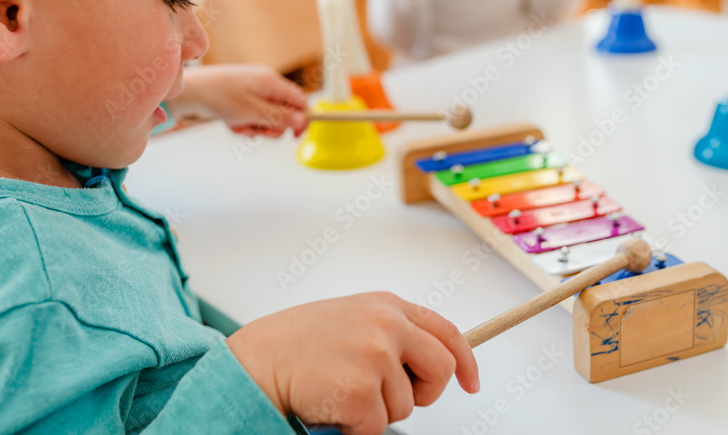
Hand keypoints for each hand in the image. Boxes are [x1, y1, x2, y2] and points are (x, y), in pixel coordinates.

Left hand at [172, 64, 307, 136]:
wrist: (190, 90)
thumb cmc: (219, 97)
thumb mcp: (253, 112)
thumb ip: (280, 117)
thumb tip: (303, 120)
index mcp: (272, 82)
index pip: (300, 101)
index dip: (301, 120)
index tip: (294, 136)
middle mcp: (266, 83)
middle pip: (284, 111)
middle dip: (272, 126)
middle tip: (257, 131)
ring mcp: (254, 90)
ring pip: (267, 116)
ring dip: (256, 126)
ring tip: (239, 124)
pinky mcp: (243, 97)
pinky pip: (252, 115)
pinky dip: (244, 123)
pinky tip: (231, 122)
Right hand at [227, 292, 479, 434]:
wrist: (256, 362)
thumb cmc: (295, 345)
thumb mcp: (351, 320)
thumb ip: (389, 331)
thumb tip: (424, 360)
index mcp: (385, 305)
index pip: (446, 331)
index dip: (465, 360)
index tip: (470, 382)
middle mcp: (386, 324)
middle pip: (440, 369)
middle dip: (424, 393)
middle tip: (387, 398)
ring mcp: (375, 355)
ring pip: (406, 406)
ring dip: (375, 411)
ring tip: (340, 390)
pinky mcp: (361, 389)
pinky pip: (377, 428)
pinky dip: (355, 428)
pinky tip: (331, 405)